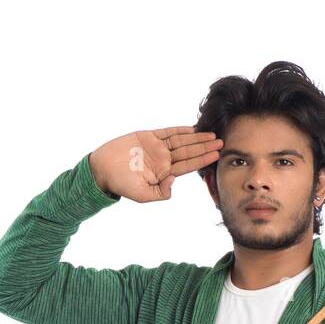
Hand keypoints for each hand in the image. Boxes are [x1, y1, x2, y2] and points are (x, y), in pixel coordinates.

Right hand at [88, 127, 221, 202]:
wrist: (102, 169)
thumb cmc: (121, 185)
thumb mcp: (142, 195)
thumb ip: (161, 192)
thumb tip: (174, 181)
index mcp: (164, 174)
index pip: (188, 166)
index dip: (202, 160)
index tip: (217, 155)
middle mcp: (163, 160)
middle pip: (189, 152)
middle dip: (205, 147)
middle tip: (222, 142)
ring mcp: (157, 147)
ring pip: (181, 141)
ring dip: (197, 138)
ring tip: (212, 135)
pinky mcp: (148, 136)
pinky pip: (167, 132)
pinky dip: (180, 130)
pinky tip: (193, 128)